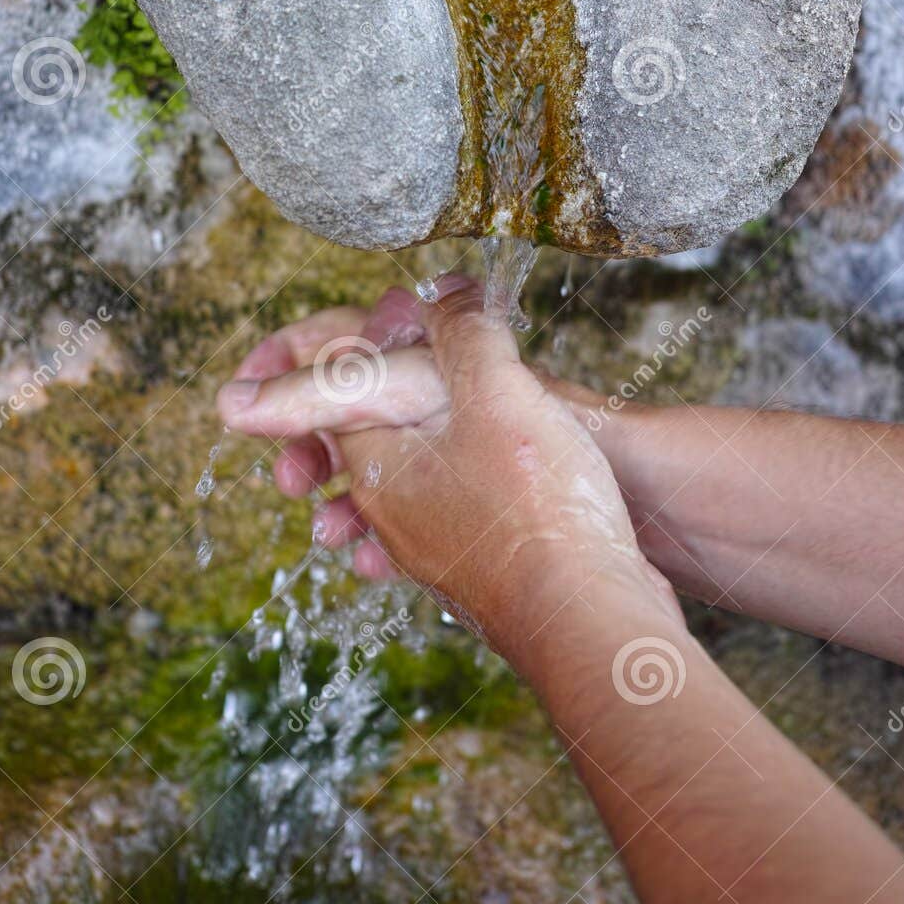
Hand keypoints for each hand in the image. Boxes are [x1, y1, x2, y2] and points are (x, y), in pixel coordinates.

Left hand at [217, 281, 671, 664]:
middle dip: (351, 400)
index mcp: (377, 461)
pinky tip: (486, 468)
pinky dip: (451, 482)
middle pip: (353, 438)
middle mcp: (391, 510)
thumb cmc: (539, 511)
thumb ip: (463, 332)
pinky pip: (444, 512)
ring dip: (408, 443)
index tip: (343, 328)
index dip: (315, 349)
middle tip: (376, 364)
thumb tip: (442, 288)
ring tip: (442, 404)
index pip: (318, 394)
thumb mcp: (498, 393)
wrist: (588, 614)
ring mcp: (432, 544)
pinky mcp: (477, 566)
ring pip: (399, 477)